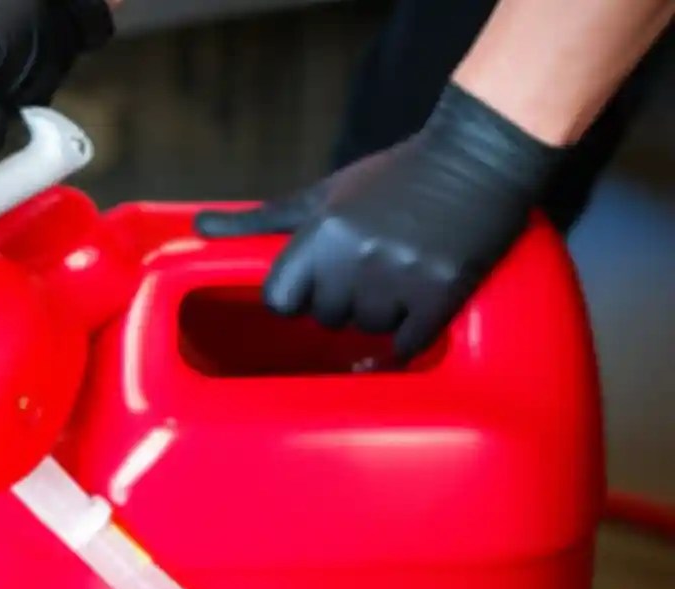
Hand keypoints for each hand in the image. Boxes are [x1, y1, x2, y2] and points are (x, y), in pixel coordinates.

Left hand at [195, 83, 563, 359]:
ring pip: (367, 330)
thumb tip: (198, 226)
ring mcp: (399, 278)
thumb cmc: (392, 178)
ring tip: (400, 274)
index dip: (296, 296)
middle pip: (324, 318)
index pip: (280, 299)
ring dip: (380, 314)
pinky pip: (407, 344)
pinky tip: (418, 306)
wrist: (475, 157)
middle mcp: (354, 257)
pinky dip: (410, 334)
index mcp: (321, 233)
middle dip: (342, 301)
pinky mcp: (441, 294)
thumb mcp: (322, 194)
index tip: (317, 282)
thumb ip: (259, 220)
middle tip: (369, 269)